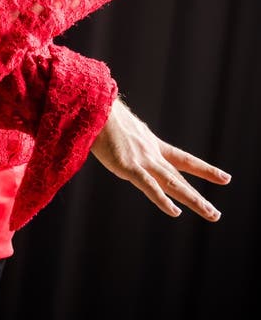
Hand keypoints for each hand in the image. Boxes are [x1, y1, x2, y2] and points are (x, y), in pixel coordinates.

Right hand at [91, 97, 230, 220]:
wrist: (94, 105)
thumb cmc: (102, 113)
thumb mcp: (120, 126)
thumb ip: (125, 136)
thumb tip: (121, 138)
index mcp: (151, 143)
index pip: (183, 159)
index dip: (204, 169)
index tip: (224, 177)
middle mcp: (151, 152)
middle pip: (180, 177)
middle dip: (198, 196)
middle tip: (216, 214)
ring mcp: (142, 159)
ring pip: (173, 183)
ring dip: (193, 200)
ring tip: (212, 214)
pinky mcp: (127, 165)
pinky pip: (148, 186)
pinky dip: (162, 200)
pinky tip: (175, 212)